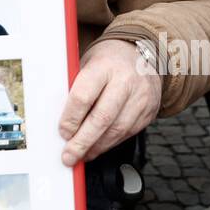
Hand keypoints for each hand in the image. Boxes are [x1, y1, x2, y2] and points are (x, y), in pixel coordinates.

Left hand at [58, 39, 161, 166]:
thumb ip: (76, 88)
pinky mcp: (148, 112)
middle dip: (82, 142)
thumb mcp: (88, 64)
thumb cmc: (109, 60)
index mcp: (104, 66)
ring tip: (82, 155)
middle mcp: (125, 82)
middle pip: (101, 119)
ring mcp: (140, 98)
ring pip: (116, 131)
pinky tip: (98, 147)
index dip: (71, 119)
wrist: (142, 55)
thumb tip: (60, 118)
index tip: (62, 132)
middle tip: (69, 155)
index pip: (83, 97)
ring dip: (96, 147)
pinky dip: (110, 144)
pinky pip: (127, 134)